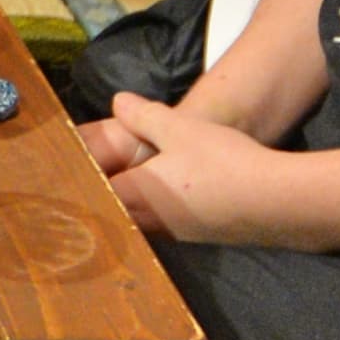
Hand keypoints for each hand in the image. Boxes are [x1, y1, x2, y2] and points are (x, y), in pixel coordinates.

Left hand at [93, 96, 304, 245]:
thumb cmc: (222, 162)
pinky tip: (167, 194)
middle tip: (89, 175)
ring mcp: (172, 232)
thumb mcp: (180, 128)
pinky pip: (162, 223)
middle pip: (111, 209)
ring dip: (129, 203)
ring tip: (122, 184)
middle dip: (100, 192)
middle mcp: (147, 221)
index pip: (92, 190)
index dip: (79, 178)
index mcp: (134, 194)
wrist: (274, 202)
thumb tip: (117, 103)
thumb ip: (144, 116)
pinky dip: (155, 209)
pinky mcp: (196, 236)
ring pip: (136, 219)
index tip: (64, 170)